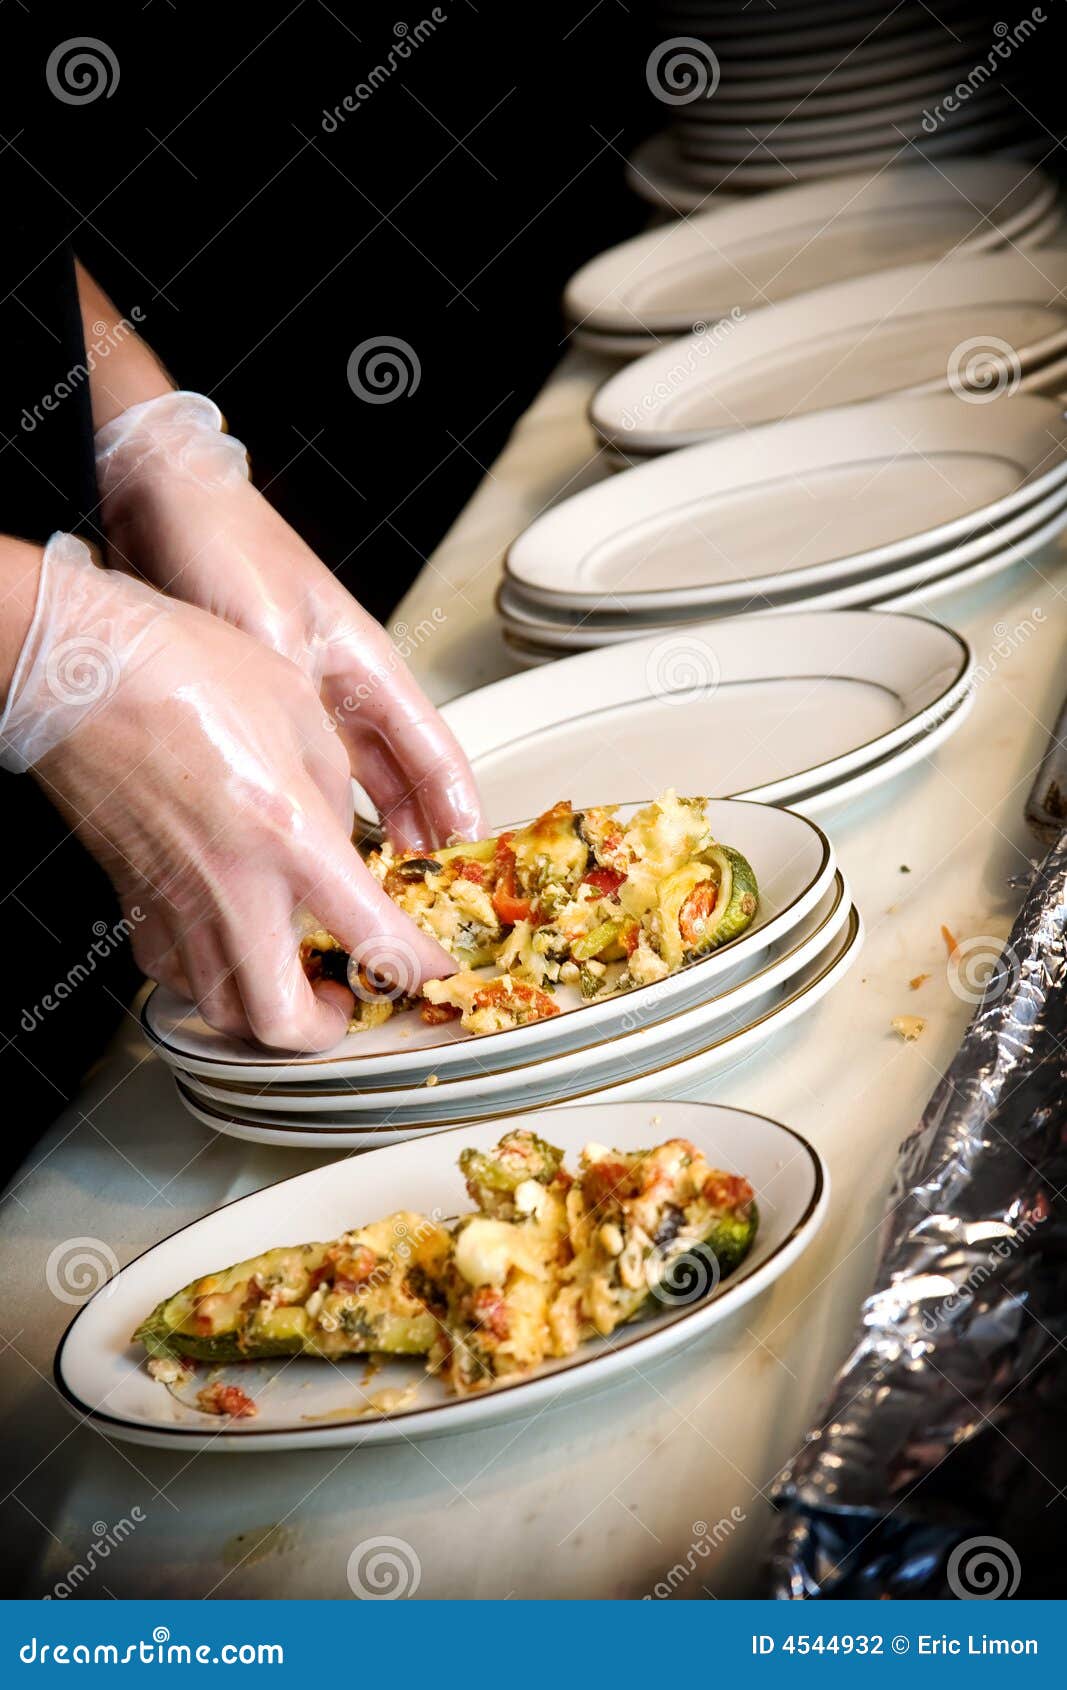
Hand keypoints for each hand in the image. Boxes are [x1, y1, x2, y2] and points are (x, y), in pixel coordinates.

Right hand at [3, 535, 453, 1050]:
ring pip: (219, 1008)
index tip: (432, 971)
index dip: (418, 970)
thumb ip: (337, 794)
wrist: (82, 672)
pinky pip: (173, 971)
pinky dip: (209, 980)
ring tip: (294, 980)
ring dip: (266, 1012)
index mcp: (289, 836)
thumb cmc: (183, 672)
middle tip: (344, 1002)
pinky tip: (229, 947)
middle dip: (323, 1031)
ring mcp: (175, 900)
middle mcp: (231, 885)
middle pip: (278, 1021)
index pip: (374, 939)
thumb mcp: (302, 716)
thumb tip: (347, 841)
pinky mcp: (134, 897)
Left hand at [95, 392, 485, 852]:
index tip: (474, 850)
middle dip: (420, 828)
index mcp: (367, 662)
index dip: (458, 805)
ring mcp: (303, 691)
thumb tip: (313, 794)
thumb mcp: (267, 635)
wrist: (162, 498)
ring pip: (354, 774)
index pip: (434, 749)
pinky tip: (303, 834)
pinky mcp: (259, 697)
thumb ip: (292, 713)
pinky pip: (302, 769)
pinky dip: (313, 805)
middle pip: (401, 771)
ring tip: (370, 874)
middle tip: (425, 884)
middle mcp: (342, 681)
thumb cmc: (223, 543)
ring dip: (367, 823)